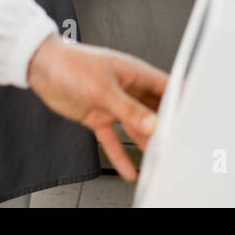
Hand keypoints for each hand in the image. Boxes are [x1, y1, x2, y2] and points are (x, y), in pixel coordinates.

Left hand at [27, 35, 168, 181]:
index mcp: (135, 73)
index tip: (192, 120)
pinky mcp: (99, 116)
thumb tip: (153, 123)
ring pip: (136, 127)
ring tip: (157, 161)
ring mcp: (114, 104)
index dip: (181, 103)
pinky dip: (120, 154)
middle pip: (154, 111)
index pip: (167, 89)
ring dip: (145, 143)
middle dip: (165, 127)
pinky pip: (114, 138)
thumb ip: (129, 109)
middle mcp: (128, 88)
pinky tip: (129, 170)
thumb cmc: (71, 64)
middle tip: (176, 145)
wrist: (42, 67)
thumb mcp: (104, 89)